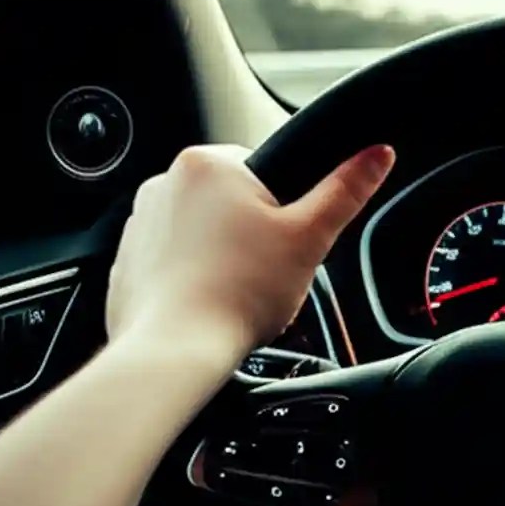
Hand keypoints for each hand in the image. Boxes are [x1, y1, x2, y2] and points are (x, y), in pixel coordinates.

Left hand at [107, 144, 393, 371]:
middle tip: (266, 270)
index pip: (263, 170)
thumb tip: (378, 154)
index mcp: (208, 163)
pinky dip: (192, 280)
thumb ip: (346, 190)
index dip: (285, 208)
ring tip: (236, 290)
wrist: (174, 351)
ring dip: (223, 256)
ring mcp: (139, 223)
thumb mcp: (310, 237)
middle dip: (253, 234)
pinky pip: (174, 263)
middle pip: (233, 202)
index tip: (285, 241)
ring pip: (204, 233)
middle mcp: (164, 183)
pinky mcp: (127, 262)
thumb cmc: (239, 293)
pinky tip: (208, 303)